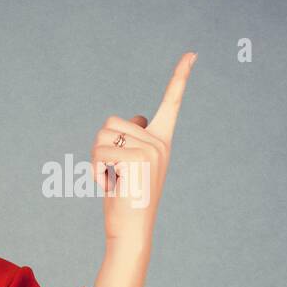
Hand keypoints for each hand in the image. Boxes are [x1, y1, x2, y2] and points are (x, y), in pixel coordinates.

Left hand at [91, 51, 194, 249]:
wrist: (133, 232)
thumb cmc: (128, 200)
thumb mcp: (133, 165)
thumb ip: (134, 139)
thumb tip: (133, 119)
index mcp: (162, 141)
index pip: (172, 102)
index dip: (180, 76)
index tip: (191, 54)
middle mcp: (160, 142)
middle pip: (112, 122)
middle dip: (102, 147)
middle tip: (114, 174)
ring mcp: (150, 149)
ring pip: (102, 135)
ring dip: (96, 158)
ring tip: (113, 180)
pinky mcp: (136, 158)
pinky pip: (99, 152)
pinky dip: (95, 171)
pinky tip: (110, 186)